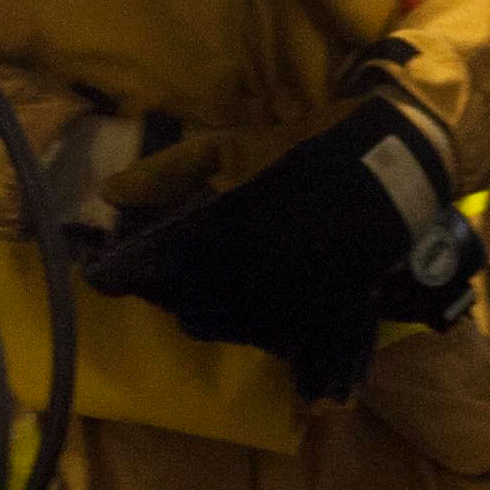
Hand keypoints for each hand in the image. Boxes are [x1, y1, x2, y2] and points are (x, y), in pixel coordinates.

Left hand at [86, 98, 473, 399]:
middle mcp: (236, 286)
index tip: (103, 271)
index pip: (145, 275)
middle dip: (163, 291)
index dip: (119, 276)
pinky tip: (241, 307)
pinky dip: (243, 326)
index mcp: (211, 242)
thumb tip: (108, 193)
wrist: (386, 175)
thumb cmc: (301, 154)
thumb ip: (166, 173)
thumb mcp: (229, 149)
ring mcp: (274, 310)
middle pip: (178, 308)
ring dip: (200, 311)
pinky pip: (261, 341)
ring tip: (200, 289)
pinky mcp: (308, 323)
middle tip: (159, 273)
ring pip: (216, 328)